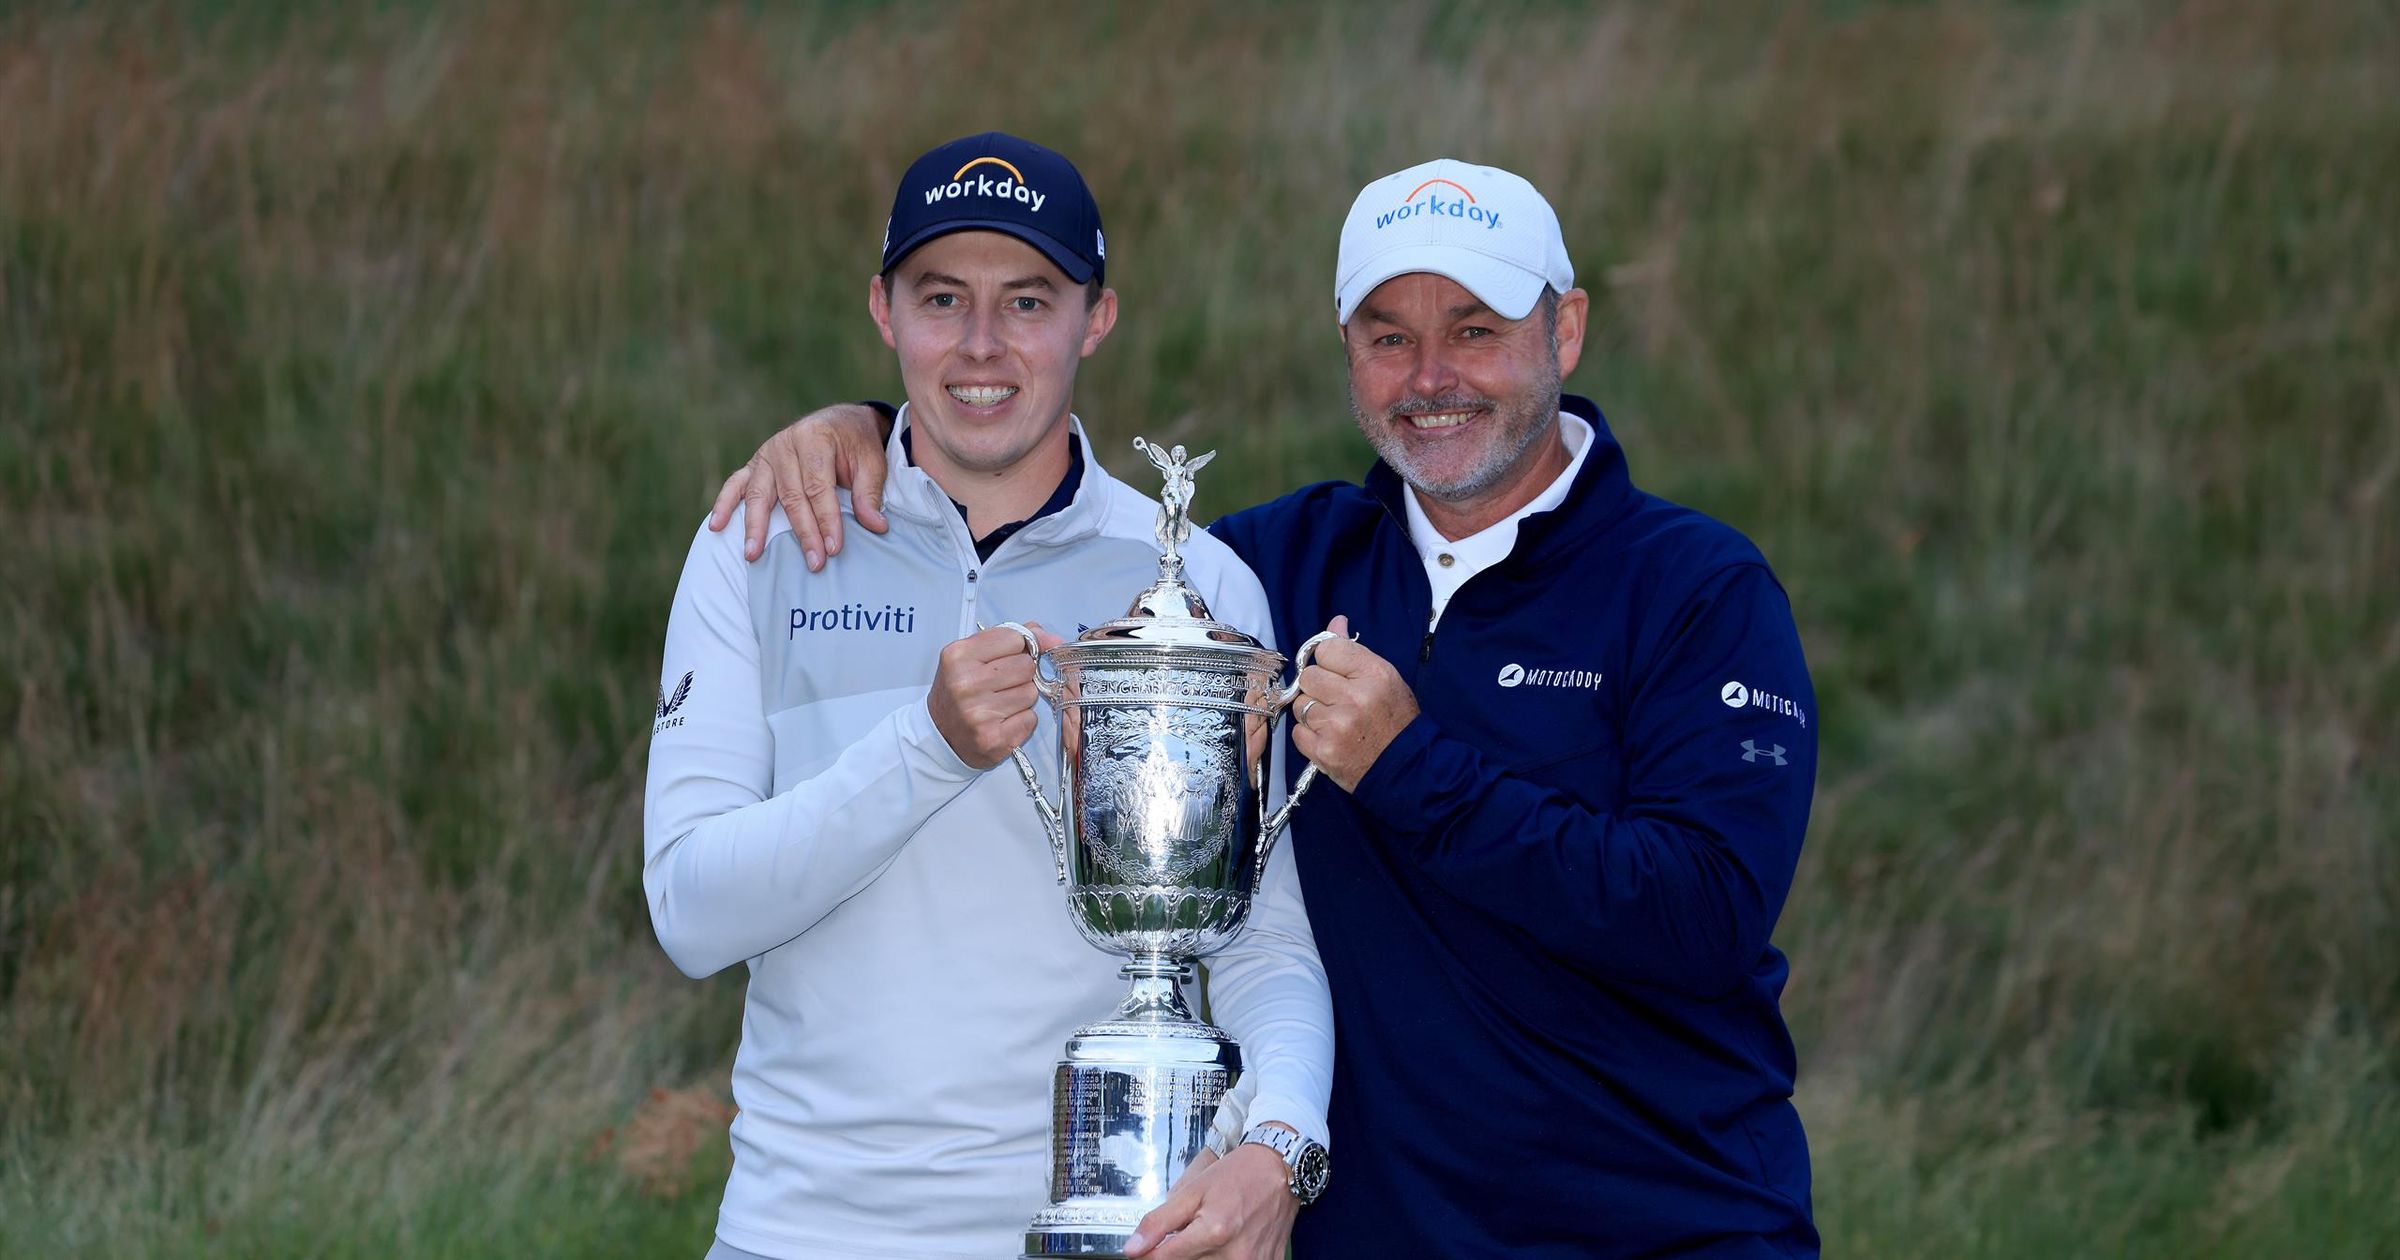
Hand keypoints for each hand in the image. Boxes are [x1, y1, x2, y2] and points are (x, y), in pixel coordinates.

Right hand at [705, 402, 893, 568]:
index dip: (826, 519)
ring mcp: (766, 453)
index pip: (819, 487)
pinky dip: (725, 504)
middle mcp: (786, 443)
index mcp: (815, 437)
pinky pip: (736, 484)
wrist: (841, 422)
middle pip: (791, 495)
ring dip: (756, 526)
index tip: (834, 549)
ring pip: (760, 494)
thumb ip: (870, 493)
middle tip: (813, 563)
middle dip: (802, 532)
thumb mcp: (872, 462)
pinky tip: (717, 526)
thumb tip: (875, 526)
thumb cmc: (857, 444)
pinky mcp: (755, 463)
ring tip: (754, 555)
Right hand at [929, 624, 1062, 769]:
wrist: (938, 734)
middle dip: (1020, 674)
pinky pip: (1031, 718)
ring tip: (1000, 702)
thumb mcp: (971, 655)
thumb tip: (1052, 639)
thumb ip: (1010, 638)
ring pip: (1031, 692)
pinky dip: (1022, 719)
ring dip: (1022, 697)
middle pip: (1026, 666)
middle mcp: (966, 683)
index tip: (1004, 658)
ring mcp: (979, 713)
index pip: (1015, 638)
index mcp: (959, 656)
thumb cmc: (957, 691)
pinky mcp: (994, 738)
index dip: (1015, 648)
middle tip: (1000, 684)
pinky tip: (1003, 720)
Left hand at [1124, 1141, 1298, 1259]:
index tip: (1145, 1249)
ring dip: (1201, 1255)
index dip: (1150, 1253)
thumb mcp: (1192, 1190)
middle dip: (1180, 1252)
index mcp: (1214, 1232)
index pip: (1165, 1259)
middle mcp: (1235, 1255)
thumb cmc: (1237, 1175)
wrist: (1280, 1168)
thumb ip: (1159, 1222)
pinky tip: (1227, 1242)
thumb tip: (1132, 1249)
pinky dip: (1222, 1257)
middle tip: (1190, 1230)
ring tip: (1209, 1234)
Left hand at [1291, 614, 1418, 791]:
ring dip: (1313, 710)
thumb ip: (1355, 651)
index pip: (1326, 649)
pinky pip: (1297, 731)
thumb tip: (1335, 623)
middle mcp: (1354, 698)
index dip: (1329, 661)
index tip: (1338, 673)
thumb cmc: (1396, 722)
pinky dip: (1309, 734)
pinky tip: (1330, 737)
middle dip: (1319, 686)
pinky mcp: (1323, 751)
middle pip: (1309, 676)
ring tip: (1336, 720)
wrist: (1407, 769)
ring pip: (1300, 703)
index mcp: (1373, 674)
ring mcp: (1336, 726)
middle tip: (1337, 699)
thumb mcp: (1385, 678)